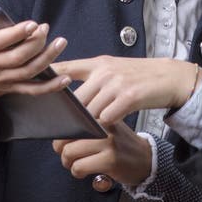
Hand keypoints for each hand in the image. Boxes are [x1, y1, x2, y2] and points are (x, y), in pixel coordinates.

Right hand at [0, 0, 70, 109]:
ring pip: (28, 71)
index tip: (32, 24)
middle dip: (35, 43)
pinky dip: (49, 87)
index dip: (16, 34)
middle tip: (47, 28)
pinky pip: (31, 90)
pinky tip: (64, 79)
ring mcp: (1, 79)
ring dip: (47, 58)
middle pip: (17, 57)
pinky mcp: (8, 87)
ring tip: (61, 42)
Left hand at [52, 55, 198, 124]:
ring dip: (88, 127)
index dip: (49, 76)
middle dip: (70, 119)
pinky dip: (106, 126)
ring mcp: (117, 83)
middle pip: (76, 100)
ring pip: (91, 112)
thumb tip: (68, 89)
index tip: (34, 85)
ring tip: (84, 138)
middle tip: (61, 134)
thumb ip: (92, 77)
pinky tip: (107, 131)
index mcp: (98, 63)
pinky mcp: (129, 96)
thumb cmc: (138, 76)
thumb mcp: (113, 68)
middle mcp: (105, 71)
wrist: (168, 77)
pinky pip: (108, 117)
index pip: (67, 67)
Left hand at [52, 122, 152, 184]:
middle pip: (66, 137)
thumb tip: (60, 133)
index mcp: (101, 114)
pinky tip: (84, 172)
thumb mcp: (106, 128)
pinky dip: (77, 172)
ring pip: (70, 152)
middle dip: (61, 151)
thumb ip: (87, 126)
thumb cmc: (120, 145)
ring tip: (76, 165)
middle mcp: (105, 124)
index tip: (63, 142)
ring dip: (68, 163)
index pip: (71, 119)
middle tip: (67, 157)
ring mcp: (108, 142)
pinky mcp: (110, 160)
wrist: (145, 159)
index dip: (61, 134)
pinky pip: (79, 167)